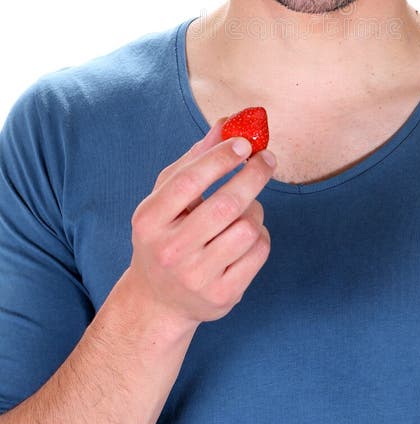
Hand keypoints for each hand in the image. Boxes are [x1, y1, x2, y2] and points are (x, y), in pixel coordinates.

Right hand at [128, 120, 274, 330]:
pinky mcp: (222, 296)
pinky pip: (258, 252)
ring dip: (255, 210)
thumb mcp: (166, 198)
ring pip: (247, 228)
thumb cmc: (166, 233)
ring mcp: (196, 277)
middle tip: (267, 159)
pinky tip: (246, 235)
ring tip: (245, 210)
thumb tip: (226, 124)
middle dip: (253, 175)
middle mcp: (170, 250)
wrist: (159, 300)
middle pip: (225, 205)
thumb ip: (194, 159)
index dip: (220, 158)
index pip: (189, 181)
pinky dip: (260, 236)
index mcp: (149, 220)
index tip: (245, 142)